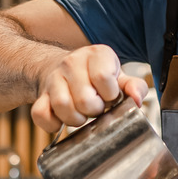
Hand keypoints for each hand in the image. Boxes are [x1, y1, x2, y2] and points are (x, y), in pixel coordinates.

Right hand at [30, 44, 148, 132]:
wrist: (61, 68)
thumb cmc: (96, 76)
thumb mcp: (118, 77)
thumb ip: (134, 87)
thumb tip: (137, 100)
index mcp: (97, 55)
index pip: (104, 79)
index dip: (110, 95)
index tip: (109, 95)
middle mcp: (72, 62)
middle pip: (85, 100)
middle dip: (94, 110)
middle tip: (95, 106)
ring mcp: (53, 78)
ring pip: (63, 107)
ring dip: (76, 119)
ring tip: (81, 113)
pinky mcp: (40, 94)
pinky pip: (41, 114)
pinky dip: (53, 123)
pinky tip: (62, 119)